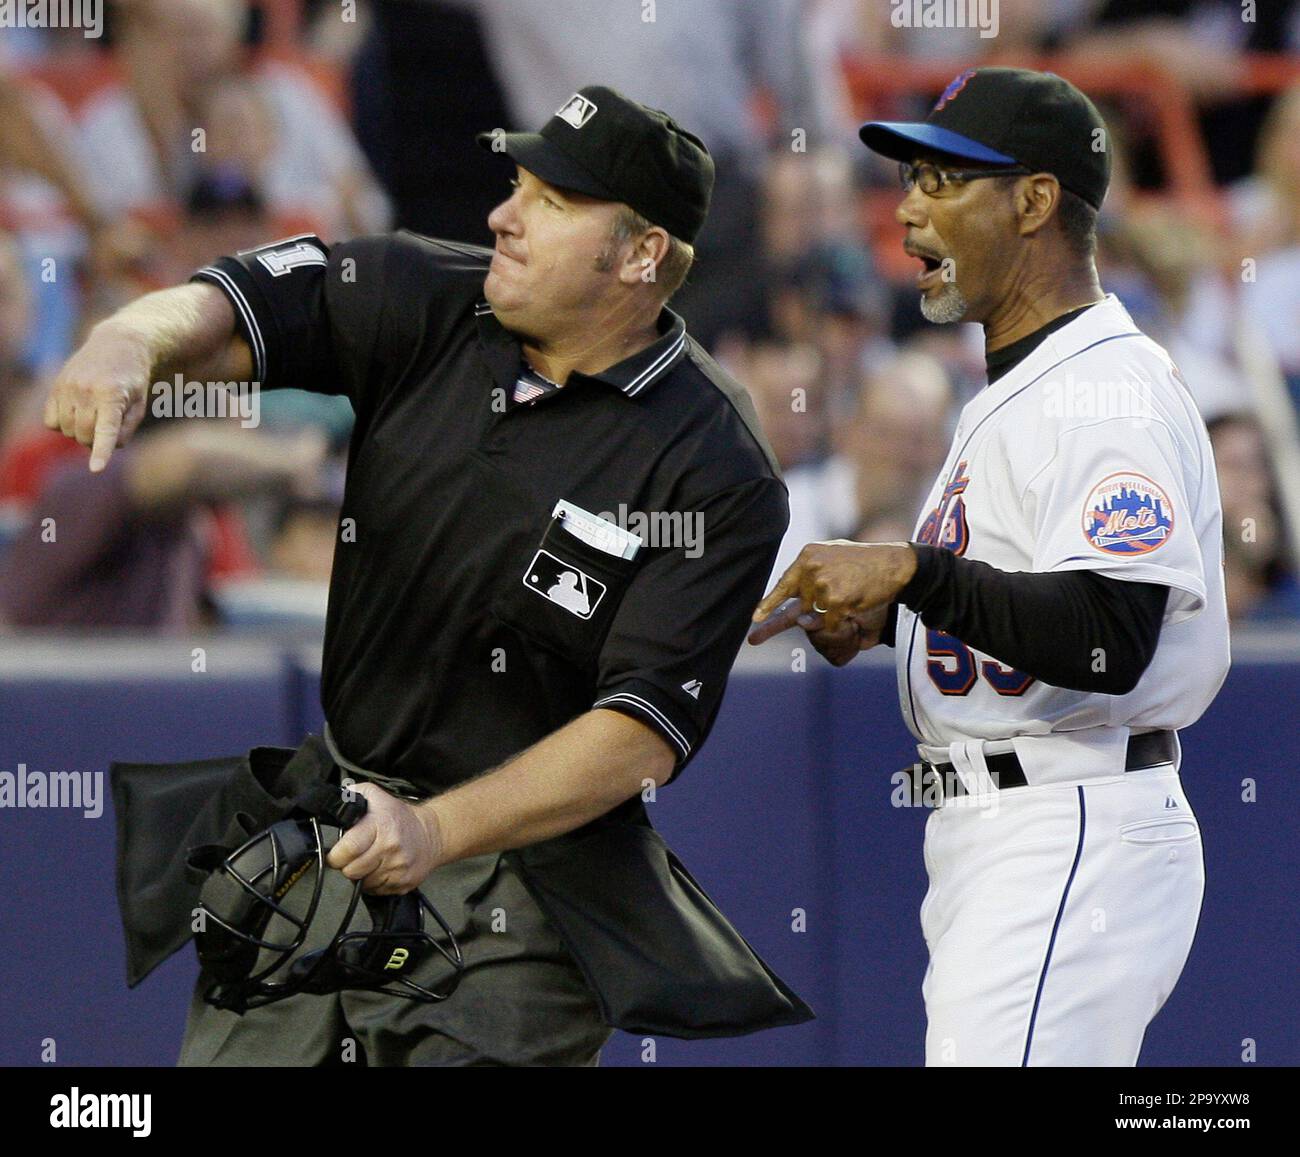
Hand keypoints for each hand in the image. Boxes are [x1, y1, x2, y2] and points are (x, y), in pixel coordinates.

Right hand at [43, 322, 152, 471]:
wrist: (118, 345)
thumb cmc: (133, 381)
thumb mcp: (140, 404)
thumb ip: (125, 429)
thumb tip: (105, 448)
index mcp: (112, 394)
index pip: (105, 429)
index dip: (101, 452)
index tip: (96, 469)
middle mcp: (86, 389)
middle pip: (85, 435)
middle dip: (95, 441)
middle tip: (107, 429)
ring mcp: (67, 387)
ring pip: (66, 430)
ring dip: (79, 433)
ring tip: (94, 417)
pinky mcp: (55, 387)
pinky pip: (50, 422)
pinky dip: (61, 425)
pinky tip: (76, 413)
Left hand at [325, 782, 444, 894]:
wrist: (431, 833)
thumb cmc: (400, 817)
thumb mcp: (375, 796)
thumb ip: (351, 795)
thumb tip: (331, 802)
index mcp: (381, 826)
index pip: (348, 849)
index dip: (336, 855)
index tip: (337, 853)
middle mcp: (391, 848)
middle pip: (352, 871)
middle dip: (347, 865)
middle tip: (354, 856)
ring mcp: (399, 868)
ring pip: (363, 884)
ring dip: (362, 875)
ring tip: (370, 860)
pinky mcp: (404, 883)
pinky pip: (377, 891)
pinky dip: (375, 883)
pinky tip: (381, 868)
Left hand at [751, 541, 917, 634]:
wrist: (895, 563)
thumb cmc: (865, 562)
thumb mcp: (833, 558)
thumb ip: (812, 579)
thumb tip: (800, 616)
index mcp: (808, 556)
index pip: (784, 584)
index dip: (769, 603)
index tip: (755, 619)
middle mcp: (811, 569)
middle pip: (802, 605)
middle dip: (814, 609)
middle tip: (839, 595)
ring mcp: (822, 585)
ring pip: (817, 616)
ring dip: (833, 613)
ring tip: (853, 592)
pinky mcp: (835, 600)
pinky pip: (831, 623)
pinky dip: (843, 620)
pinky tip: (856, 603)